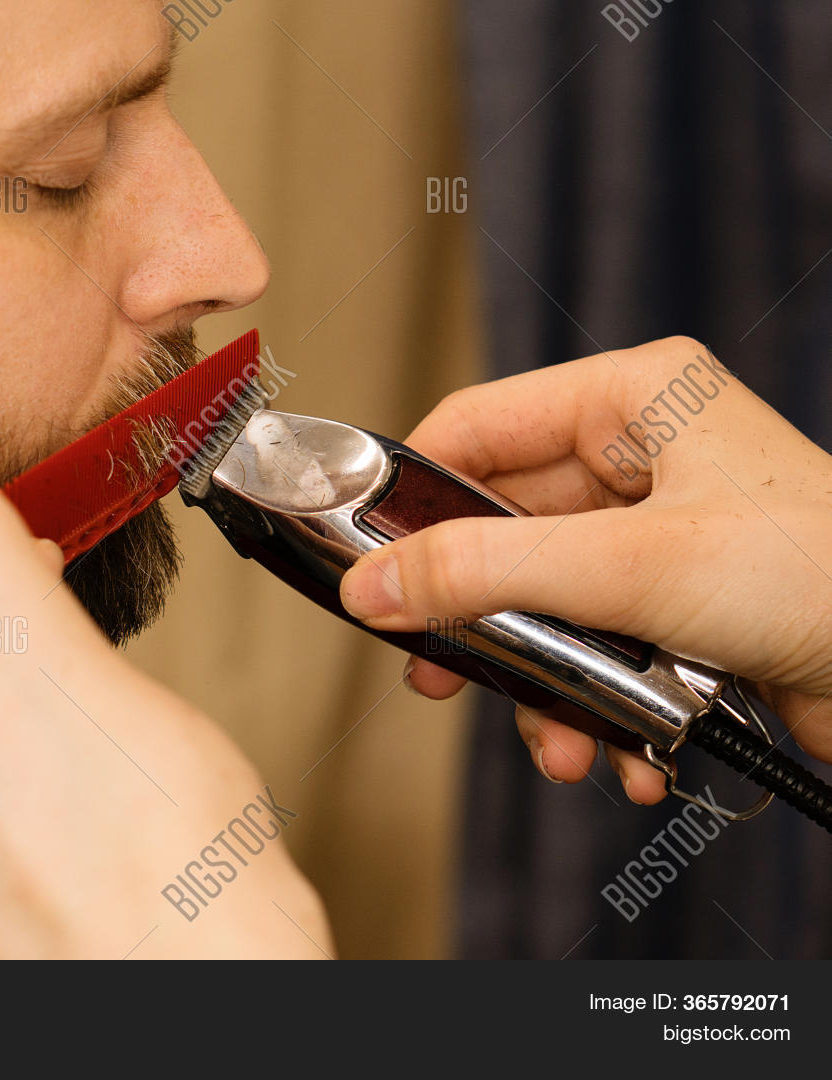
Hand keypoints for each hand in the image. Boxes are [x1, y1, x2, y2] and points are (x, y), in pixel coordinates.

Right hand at [339, 336, 831, 801]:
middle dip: (482, 620)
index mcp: (631, 399)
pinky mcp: (677, 603)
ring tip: (556, 741)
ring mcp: (658, 533)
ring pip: (544, 602)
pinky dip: (594, 704)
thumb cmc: (824, 576)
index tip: (366, 564)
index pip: (474, 428)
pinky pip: (594, 644)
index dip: (410, 496)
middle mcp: (640, 458)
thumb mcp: (631, 568)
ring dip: (542, 683)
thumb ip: (487, 572)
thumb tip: (375, 585)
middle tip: (440, 669)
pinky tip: (619, 753)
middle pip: (500, 530)